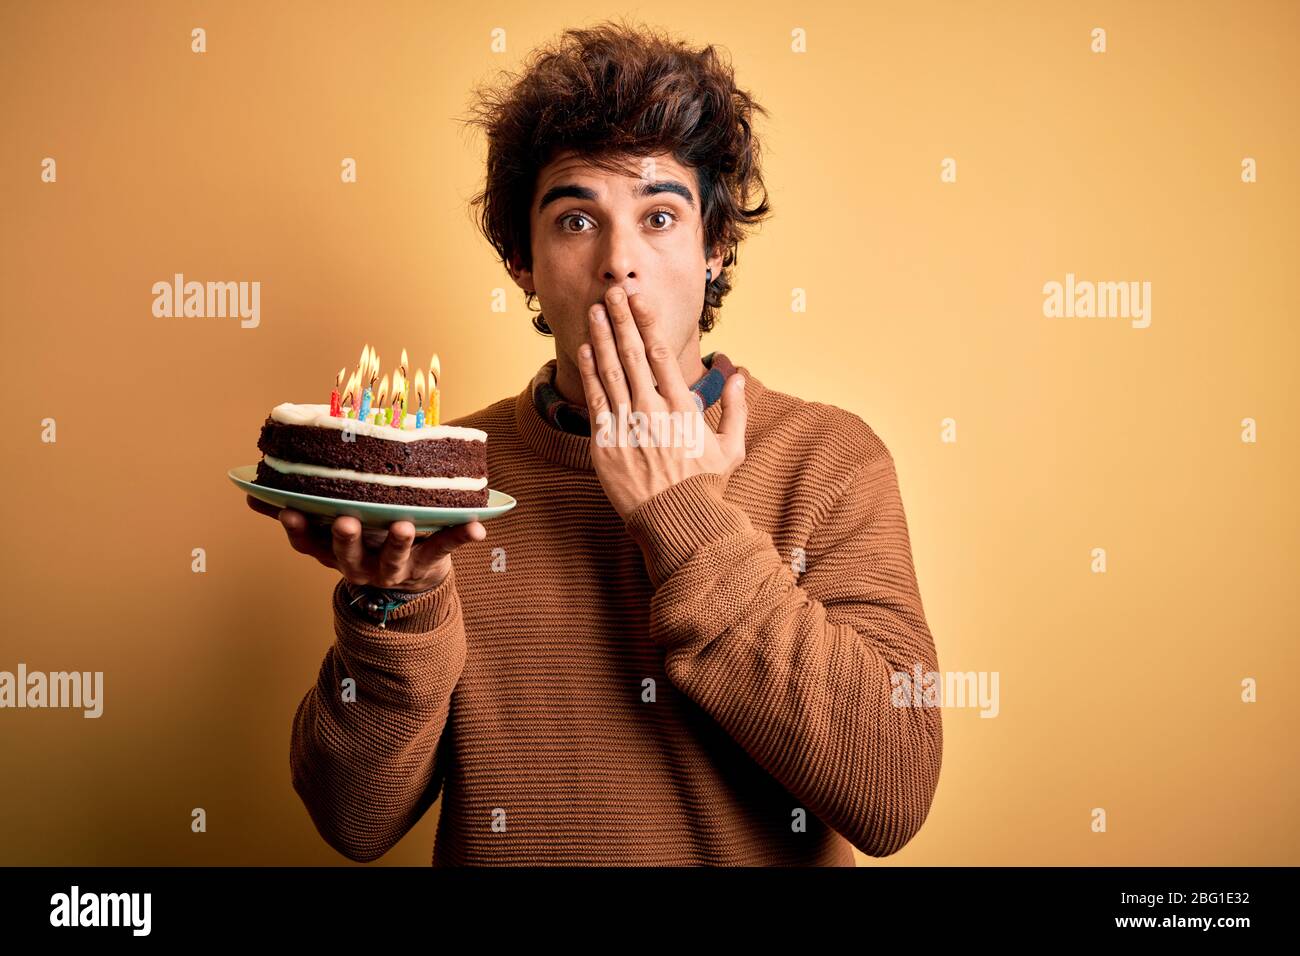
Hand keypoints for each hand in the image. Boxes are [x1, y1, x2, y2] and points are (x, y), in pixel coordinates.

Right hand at [246, 495, 484, 590]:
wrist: (408, 578)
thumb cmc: (364, 538)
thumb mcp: (327, 529)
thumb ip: (296, 509)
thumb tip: (250, 491)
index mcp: (333, 552)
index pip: (308, 543)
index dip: (298, 529)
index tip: (290, 511)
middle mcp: (360, 566)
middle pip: (348, 556)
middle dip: (346, 539)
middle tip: (346, 521)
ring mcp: (394, 569)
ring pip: (394, 559)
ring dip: (398, 542)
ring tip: (403, 526)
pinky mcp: (427, 563)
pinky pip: (445, 549)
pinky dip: (462, 537)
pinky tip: (478, 527)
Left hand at [578, 285, 746, 518]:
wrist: (674, 520)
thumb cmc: (704, 486)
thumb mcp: (731, 449)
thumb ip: (736, 410)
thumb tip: (740, 376)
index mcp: (683, 408)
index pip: (661, 354)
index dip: (647, 322)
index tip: (639, 298)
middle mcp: (653, 411)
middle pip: (633, 354)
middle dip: (622, 319)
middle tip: (612, 291)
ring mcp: (628, 426)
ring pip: (611, 371)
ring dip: (602, 337)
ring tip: (594, 310)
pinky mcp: (606, 443)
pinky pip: (596, 399)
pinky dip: (590, 372)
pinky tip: (586, 348)